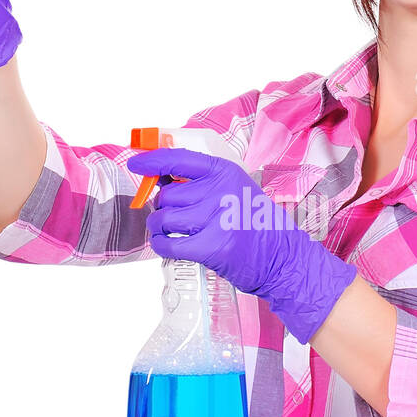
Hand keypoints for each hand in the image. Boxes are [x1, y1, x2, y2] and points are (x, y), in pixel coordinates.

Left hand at [126, 148, 357, 344]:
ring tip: (174, 234)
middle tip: (177, 218)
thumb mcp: (234, 190)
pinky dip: (161, 245)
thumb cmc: (254, 225)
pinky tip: (169, 246)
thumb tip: (160, 180)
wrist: (281, 257)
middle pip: (167, 195)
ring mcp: (216, 218)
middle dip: (164, 208)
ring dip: (161, 228)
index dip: (151, 160)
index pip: (177, 159)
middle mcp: (220, 191)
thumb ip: (201, 183)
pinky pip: (168, 243)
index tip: (135, 162)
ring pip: (163, 219)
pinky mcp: (212, 247)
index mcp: (224, 172)